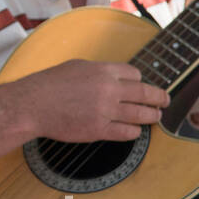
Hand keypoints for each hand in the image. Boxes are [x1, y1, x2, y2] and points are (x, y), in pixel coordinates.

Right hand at [14, 59, 170, 141]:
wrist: (33, 104)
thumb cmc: (49, 84)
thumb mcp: (76, 66)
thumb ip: (98, 71)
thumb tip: (112, 75)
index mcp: (103, 70)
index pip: (134, 74)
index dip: (140, 81)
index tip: (141, 85)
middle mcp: (109, 89)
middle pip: (145, 93)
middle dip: (159, 97)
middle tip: (165, 100)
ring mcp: (106, 110)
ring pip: (140, 114)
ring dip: (151, 116)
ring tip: (155, 117)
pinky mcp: (99, 129)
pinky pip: (126, 132)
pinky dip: (134, 132)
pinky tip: (135, 131)